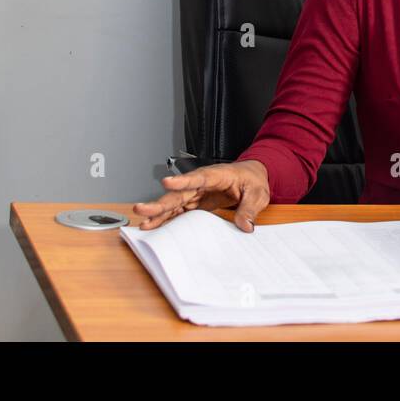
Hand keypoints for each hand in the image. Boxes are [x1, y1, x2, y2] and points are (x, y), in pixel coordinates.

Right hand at [133, 160, 269, 231]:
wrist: (251, 176)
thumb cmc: (252, 180)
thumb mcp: (257, 194)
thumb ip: (249, 208)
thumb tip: (245, 225)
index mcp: (218, 175)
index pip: (199, 177)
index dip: (182, 181)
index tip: (167, 182)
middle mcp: (202, 183)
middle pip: (179, 192)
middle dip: (160, 202)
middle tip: (142, 209)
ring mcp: (197, 192)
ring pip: (174, 202)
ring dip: (158, 212)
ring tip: (143, 222)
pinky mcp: (195, 201)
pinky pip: (178, 210)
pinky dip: (166, 218)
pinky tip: (154, 226)